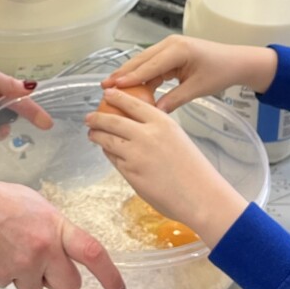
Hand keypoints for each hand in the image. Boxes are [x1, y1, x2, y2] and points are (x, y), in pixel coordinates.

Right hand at [0, 177, 127, 288]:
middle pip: (70, 286)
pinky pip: (12, 286)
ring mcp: (23, 264)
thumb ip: (54, 228)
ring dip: (29, 279)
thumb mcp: (35, 205)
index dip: (110, 276)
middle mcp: (44, 248)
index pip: (93, 253)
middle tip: (43, 266)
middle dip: (59, 280)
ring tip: (10, 253)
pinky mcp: (2, 276)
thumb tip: (62, 246)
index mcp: (56, 226)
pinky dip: (5, 275)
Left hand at [86, 89, 249, 245]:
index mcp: (162, 123)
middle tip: (89, 117)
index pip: (132, 104)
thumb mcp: (177, 138)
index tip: (107, 93)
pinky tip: (107, 151)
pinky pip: (114, 159)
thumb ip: (156, 130)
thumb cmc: (193, 169)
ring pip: (108, 140)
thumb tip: (135, 128)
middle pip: (113, 121)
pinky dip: (108, 153)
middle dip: (97, 118)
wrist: (200, 195)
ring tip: (92, 134)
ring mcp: (135, 154)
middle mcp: (146, 135)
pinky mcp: (130, 172)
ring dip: (97, 136)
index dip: (116, 97)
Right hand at [105, 36, 275, 110]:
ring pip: (144, 61)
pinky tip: (131, 85)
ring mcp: (170, 47)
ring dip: (129, 73)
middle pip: (141, 60)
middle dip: (123, 73)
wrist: (236, 62)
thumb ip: (175, 100)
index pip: (149, 65)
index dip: (130, 77)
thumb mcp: (197, 88)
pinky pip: (152, 64)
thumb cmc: (221, 72)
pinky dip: (142, 75)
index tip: (113, 86)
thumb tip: (154, 113)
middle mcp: (170, 44)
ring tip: (111, 85)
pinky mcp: (171, 53)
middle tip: (104, 86)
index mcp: (178, 50)